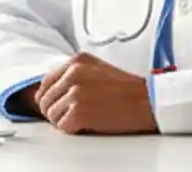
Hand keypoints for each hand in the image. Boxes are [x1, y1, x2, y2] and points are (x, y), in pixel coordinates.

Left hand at [33, 52, 157, 134]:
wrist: (146, 100)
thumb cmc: (126, 88)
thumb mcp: (97, 68)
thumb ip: (74, 73)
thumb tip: (51, 89)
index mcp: (77, 61)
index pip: (46, 81)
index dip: (48, 96)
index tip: (55, 103)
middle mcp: (73, 74)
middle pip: (45, 99)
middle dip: (54, 110)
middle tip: (68, 115)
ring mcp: (75, 93)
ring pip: (51, 114)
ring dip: (63, 120)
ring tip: (80, 119)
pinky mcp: (79, 112)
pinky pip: (62, 126)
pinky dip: (71, 129)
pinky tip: (85, 124)